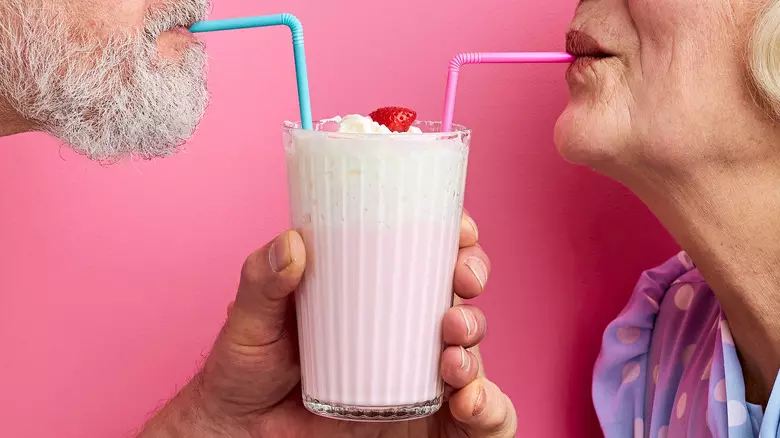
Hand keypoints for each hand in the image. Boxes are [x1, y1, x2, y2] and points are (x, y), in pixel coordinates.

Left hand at [139, 213, 516, 436]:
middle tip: (460, 283)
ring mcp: (415, 368)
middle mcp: (402, 322)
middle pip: (459, 288)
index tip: (459, 231)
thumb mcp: (250, 321)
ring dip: (476, 336)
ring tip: (452, 353)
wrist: (244, 433)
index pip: (425, 249)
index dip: (455, 234)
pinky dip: (490, 405)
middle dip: (472, 276)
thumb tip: (292, 243)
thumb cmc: (247, 369)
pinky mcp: (425, 417)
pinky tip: (470, 403)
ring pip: (471, 342)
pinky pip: (477, 410)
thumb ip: (262, 283)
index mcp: (370, 287)